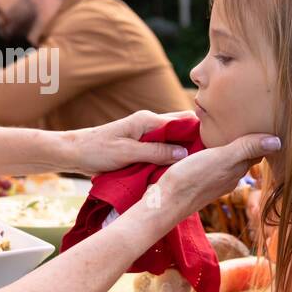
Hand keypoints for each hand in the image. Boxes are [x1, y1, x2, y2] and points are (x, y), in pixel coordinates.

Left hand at [63, 109, 201, 175]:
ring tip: (201, 167)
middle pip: (180, 130)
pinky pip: (161, 150)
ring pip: (172, 142)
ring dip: (183, 152)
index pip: (183, 121)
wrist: (75, 153)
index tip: (217, 145)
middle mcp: (149, 125)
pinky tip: (180, 170)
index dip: (200, 131)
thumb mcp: (128, 153)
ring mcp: (145, 135)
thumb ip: (155, 152)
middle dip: (196, 142)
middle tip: (213, 159)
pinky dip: (170, 158)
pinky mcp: (140, 146)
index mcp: (148, 120)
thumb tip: (184, 153)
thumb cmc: (98, 150)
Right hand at [154, 132, 281, 218]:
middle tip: (249, 119)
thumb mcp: (222, 159)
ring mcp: (212, 180)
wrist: (164, 202)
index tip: (265, 120)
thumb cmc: (192, 178)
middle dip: (247, 140)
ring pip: (227, 160)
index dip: (261, 137)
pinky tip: (206, 144)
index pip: (257, 152)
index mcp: (237, 170)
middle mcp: (228, 176)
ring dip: (229, 146)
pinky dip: (214, 152)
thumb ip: (247, 148)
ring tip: (227, 127)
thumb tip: (278, 141)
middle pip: (243, 155)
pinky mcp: (198, 181)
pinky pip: (211, 163)